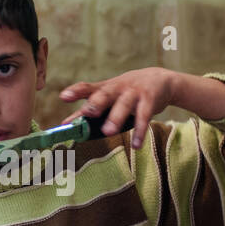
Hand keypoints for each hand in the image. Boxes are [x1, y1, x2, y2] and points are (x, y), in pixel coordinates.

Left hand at [59, 68, 177, 149]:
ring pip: (124, 105)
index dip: (76, 91)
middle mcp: (118, 88)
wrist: (161, 80)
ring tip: (109, 132)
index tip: (63, 97)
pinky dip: (140, 131)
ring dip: (116, 118)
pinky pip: (144, 116)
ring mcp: (134, 93)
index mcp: (105, 88)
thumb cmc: (127, 91)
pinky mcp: (150, 101)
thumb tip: (65, 124)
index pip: (88, 87)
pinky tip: (136, 145)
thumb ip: (87, 109)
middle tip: (88, 112)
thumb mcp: (108, 95)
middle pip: (106, 94)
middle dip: (97, 103)